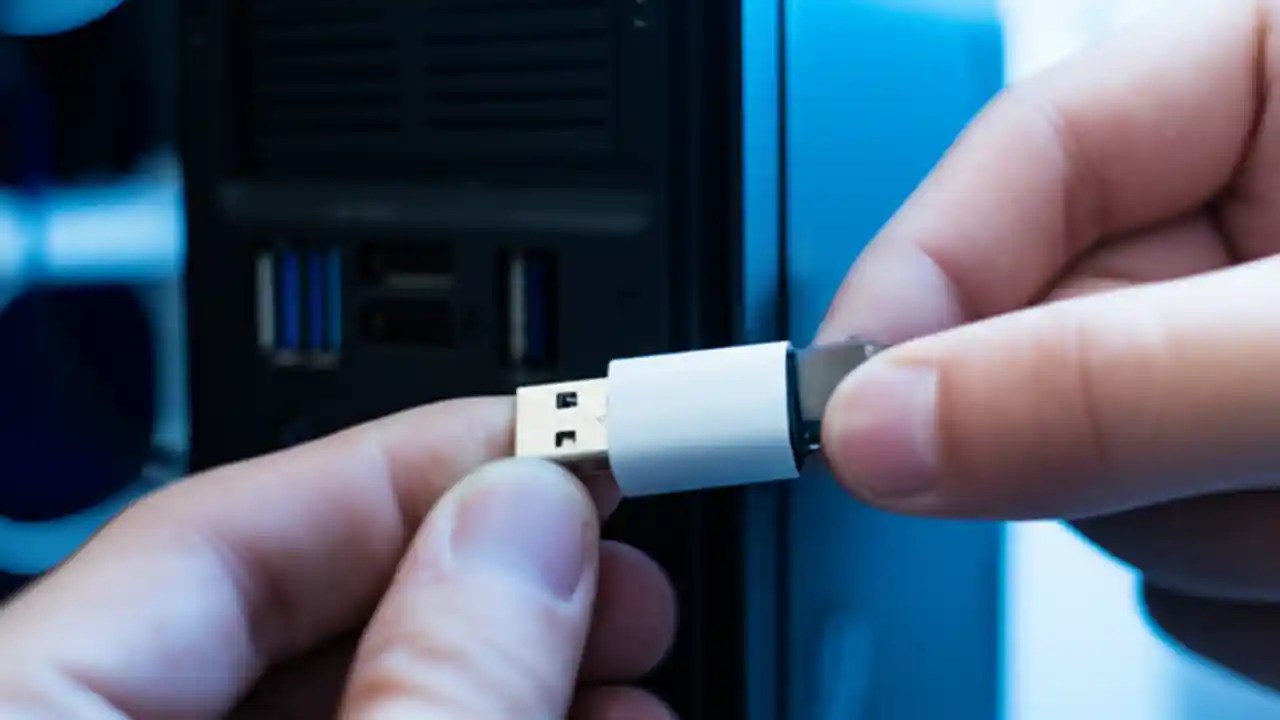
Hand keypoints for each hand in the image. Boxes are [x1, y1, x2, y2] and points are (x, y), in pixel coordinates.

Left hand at [0, 399, 676, 718]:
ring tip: (630, 681)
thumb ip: (430, 688)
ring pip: (332, 703)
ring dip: (500, 673)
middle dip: (484, 582)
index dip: (417, 467)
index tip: (569, 443)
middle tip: (624, 571)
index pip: (215, 532)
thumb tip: (525, 522)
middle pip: (283, 615)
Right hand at [818, 0, 1279, 689]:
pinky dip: (1250, 592)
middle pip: (1045, 337)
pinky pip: (1171, 558)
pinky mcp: (1260, 469)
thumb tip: (884, 427)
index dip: (922, 276)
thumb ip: (1111, 385)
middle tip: (1234, 462)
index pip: (1029, 151)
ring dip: (1210, 532)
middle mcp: (1261, 222)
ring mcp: (1252, 362)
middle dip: (1115, 440)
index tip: (839, 398)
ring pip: (1099, 471)